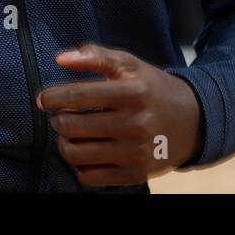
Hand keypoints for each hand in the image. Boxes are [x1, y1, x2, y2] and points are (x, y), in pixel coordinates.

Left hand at [36, 42, 204, 187]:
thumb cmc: (149, 87)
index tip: (43, 99)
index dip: (53, 97)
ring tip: (69, 135)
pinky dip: (80, 166)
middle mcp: (137, 123)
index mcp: (134, 92)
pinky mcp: (136, 174)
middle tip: (60, 117)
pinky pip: (91, 177)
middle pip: (73, 127)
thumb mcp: (129, 64)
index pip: (79, 96)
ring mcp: (137, 152)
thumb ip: (95, 57)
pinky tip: (85, 152)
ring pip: (78, 154)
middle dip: (58, 121)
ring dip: (65, 144)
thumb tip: (60, 58)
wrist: (191, 120)